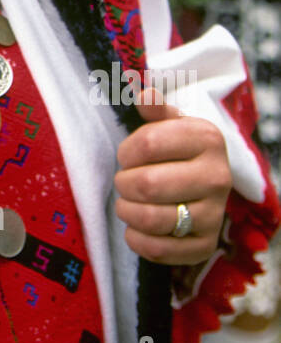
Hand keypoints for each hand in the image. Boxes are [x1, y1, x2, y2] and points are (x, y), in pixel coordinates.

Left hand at [115, 90, 231, 264]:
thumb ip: (153, 108)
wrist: (205, 183)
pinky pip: (158, 249)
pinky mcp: (205, 246)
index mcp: (208, 139)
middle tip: (126, 181)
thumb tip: (143, 93)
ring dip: (126, 211)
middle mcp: (218, 177)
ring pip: (151, 218)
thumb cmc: (177, 149)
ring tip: (128, 203)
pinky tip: (136, 227)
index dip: (126, 152)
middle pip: (146, 184)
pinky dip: (136, 239)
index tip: (128, 156)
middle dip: (124, 183)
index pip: (146, 144)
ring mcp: (214, 215)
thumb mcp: (169, 123)